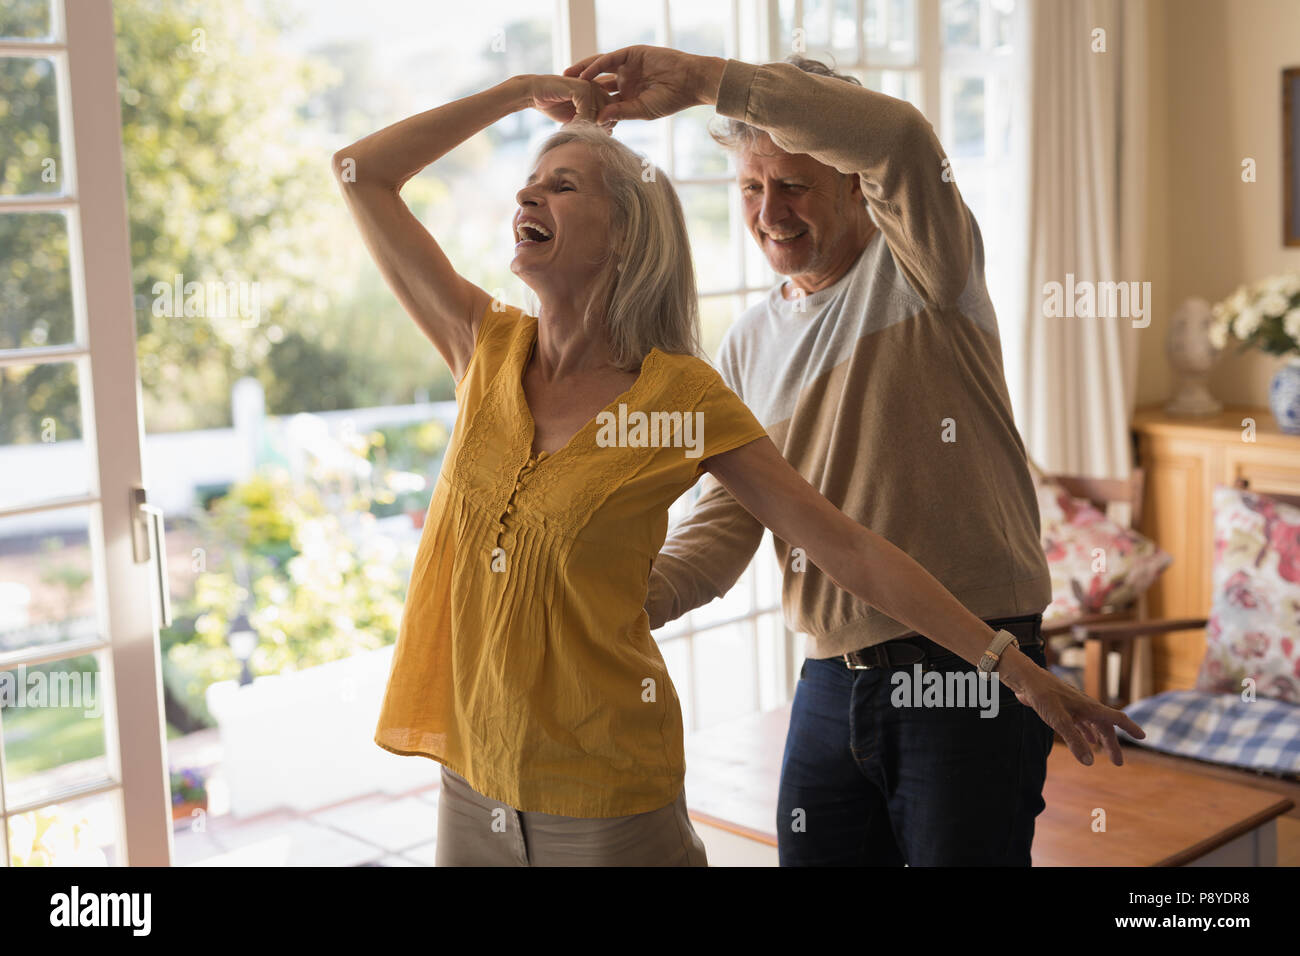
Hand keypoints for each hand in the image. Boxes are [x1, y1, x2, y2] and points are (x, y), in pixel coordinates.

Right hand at [524, 74, 614, 125]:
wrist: (536, 94)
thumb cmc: (556, 106)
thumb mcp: (578, 118)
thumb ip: (594, 122)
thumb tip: (611, 132)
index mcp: (600, 94)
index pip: (613, 116)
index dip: (603, 129)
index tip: (586, 135)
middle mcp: (598, 88)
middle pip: (610, 115)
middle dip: (596, 129)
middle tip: (580, 134)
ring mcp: (591, 86)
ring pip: (600, 114)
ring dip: (586, 127)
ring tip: (571, 131)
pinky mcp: (581, 87)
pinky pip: (587, 110)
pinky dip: (578, 122)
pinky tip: (566, 126)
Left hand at [566, 46, 725, 123]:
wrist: (689, 82)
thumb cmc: (670, 100)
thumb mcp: (642, 110)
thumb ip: (619, 112)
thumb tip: (597, 120)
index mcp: (628, 96)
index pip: (604, 100)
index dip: (588, 106)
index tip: (571, 113)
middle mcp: (625, 80)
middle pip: (597, 83)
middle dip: (579, 87)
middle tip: (560, 92)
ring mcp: (627, 66)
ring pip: (599, 68)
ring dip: (582, 72)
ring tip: (565, 76)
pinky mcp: (632, 54)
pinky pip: (610, 60)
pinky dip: (596, 66)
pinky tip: (584, 74)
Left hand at [1005, 661, 1146, 766]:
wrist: (1025, 679)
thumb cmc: (1043, 696)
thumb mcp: (1059, 721)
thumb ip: (1074, 741)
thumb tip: (1089, 762)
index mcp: (1090, 707)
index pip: (1117, 718)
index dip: (1131, 728)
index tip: (1143, 737)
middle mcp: (1086, 706)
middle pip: (1105, 726)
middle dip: (1112, 744)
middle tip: (1118, 763)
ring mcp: (1075, 706)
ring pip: (1093, 725)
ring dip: (1100, 739)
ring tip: (1104, 753)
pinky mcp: (1063, 707)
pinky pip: (1081, 722)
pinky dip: (1086, 732)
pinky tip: (1087, 740)